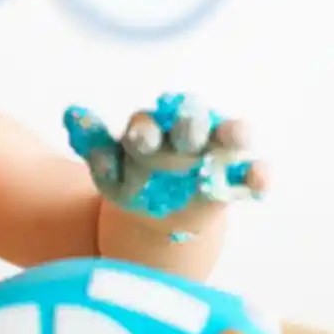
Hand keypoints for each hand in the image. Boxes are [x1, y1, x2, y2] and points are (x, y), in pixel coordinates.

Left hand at [63, 92, 267, 218]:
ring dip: (234, 133)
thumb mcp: (111, 174)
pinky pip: (252, 174)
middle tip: (187, 134)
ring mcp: (214, 155)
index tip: (139, 138)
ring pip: (228, 137)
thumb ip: (95, 146)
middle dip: (189, 124)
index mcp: (152, 131)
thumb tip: (72, 113)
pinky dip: (259, 175)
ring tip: (238, 134)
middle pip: (191, 121)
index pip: (149, 123)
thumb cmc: (135, 186)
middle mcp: (185, 136)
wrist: (160, 220)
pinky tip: (261, 178)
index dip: (145, 130)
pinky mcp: (236, 180)